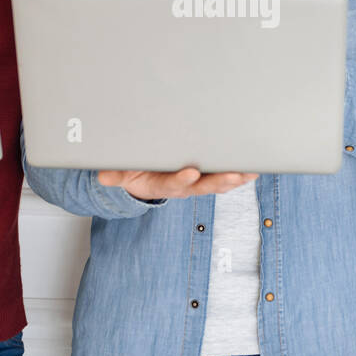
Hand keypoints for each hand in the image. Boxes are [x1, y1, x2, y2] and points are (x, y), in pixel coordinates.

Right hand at [96, 166, 258, 200]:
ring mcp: (194, 183)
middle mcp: (181, 186)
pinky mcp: (203, 177)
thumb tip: (104, 176)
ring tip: (250, 171)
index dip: (181, 180)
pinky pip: (222, 177)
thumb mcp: (119, 174)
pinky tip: (251, 168)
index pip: (171, 184)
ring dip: (234, 178)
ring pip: (217, 183)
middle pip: (202, 186)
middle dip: (219, 181)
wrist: (140, 181)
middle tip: (234, 175)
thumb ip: (114, 175)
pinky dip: (237, 173)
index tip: (190, 173)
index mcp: (160, 184)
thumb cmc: (132, 173)